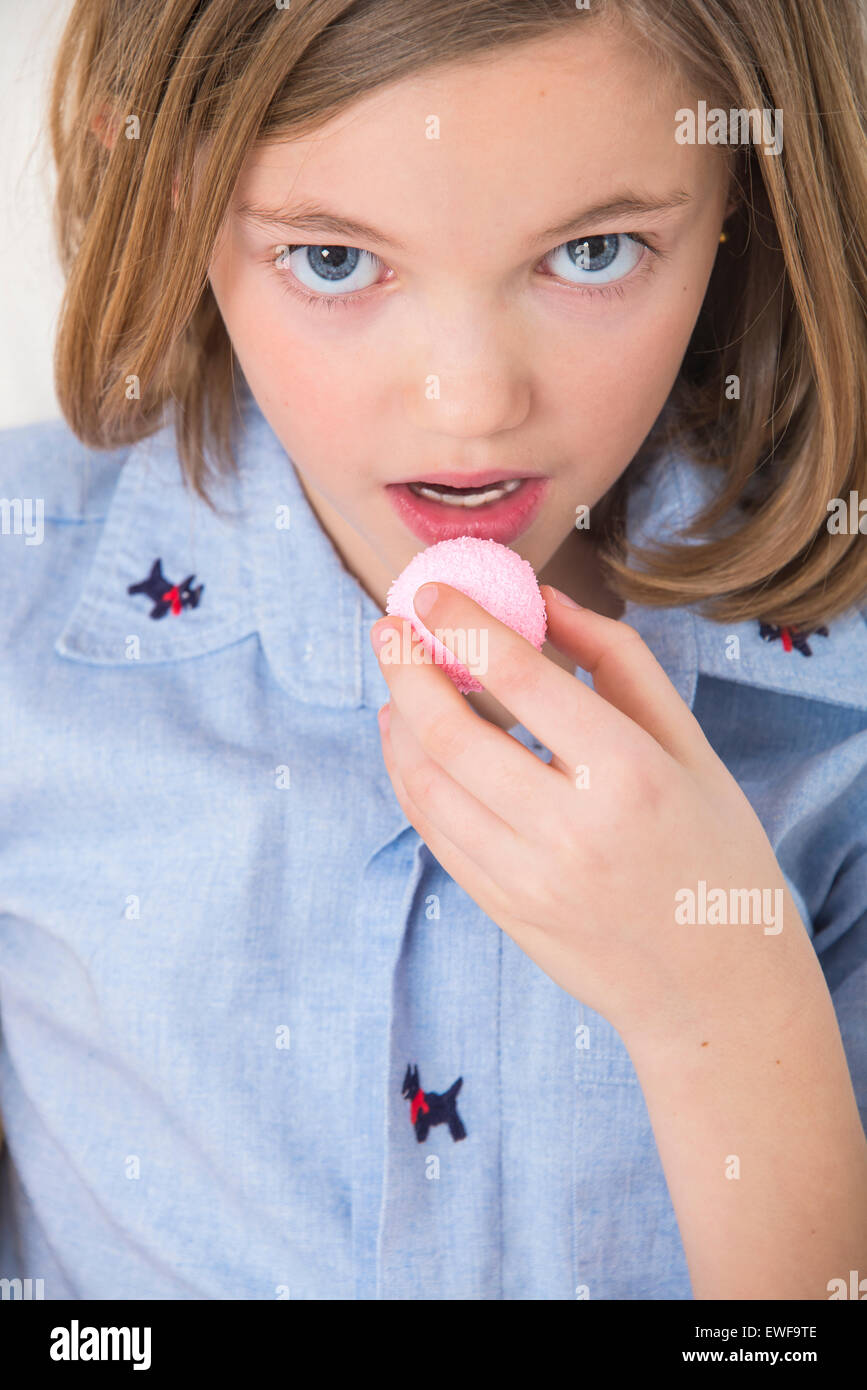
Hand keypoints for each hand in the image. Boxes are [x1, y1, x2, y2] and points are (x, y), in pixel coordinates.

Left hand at [370, 583, 805, 1044]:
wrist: (716, 989)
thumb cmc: (717, 855)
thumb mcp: (691, 748)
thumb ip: (620, 665)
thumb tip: (545, 601)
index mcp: (630, 778)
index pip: (522, 680)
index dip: (465, 624)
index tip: (432, 590)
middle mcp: (570, 831)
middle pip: (453, 733)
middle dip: (406, 667)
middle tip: (388, 626)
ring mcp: (527, 880)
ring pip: (427, 784)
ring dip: (397, 721)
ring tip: (395, 680)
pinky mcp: (502, 910)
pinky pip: (433, 831)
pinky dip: (408, 777)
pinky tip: (408, 742)